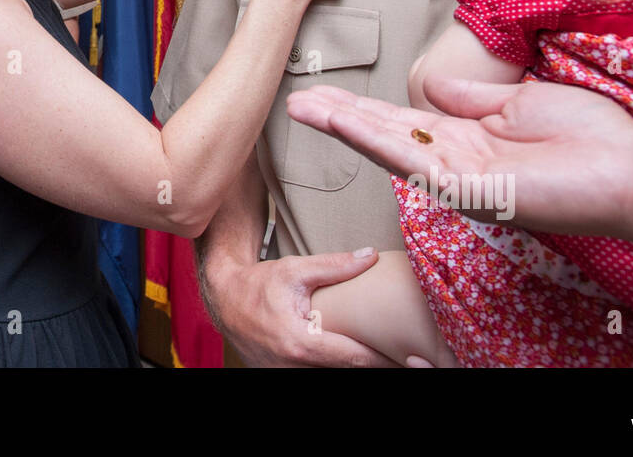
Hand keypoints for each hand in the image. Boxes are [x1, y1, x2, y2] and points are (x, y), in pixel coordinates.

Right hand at [207, 249, 401, 366]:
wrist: (223, 300)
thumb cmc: (258, 285)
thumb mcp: (296, 270)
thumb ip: (335, 266)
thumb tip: (370, 256)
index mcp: (301, 343)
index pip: (354, 358)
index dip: (383, 358)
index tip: (409, 357)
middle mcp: (294, 367)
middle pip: (345, 371)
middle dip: (370, 361)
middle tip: (401, 354)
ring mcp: (285, 375)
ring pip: (330, 374)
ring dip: (349, 363)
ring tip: (376, 352)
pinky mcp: (280, 376)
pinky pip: (313, 373)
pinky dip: (329, 364)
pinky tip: (345, 352)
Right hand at [285, 76, 632, 237]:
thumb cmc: (591, 139)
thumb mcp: (519, 102)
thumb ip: (471, 99)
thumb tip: (432, 85)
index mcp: (467, 141)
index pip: (402, 121)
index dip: (361, 107)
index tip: (326, 92)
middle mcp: (455, 164)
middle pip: (384, 135)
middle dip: (339, 116)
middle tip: (295, 100)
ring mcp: (460, 180)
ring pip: (389, 147)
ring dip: (345, 125)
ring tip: (305, 107)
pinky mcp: (471, 190)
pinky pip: (415, 160)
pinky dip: (376, 139)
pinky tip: (348, 123)